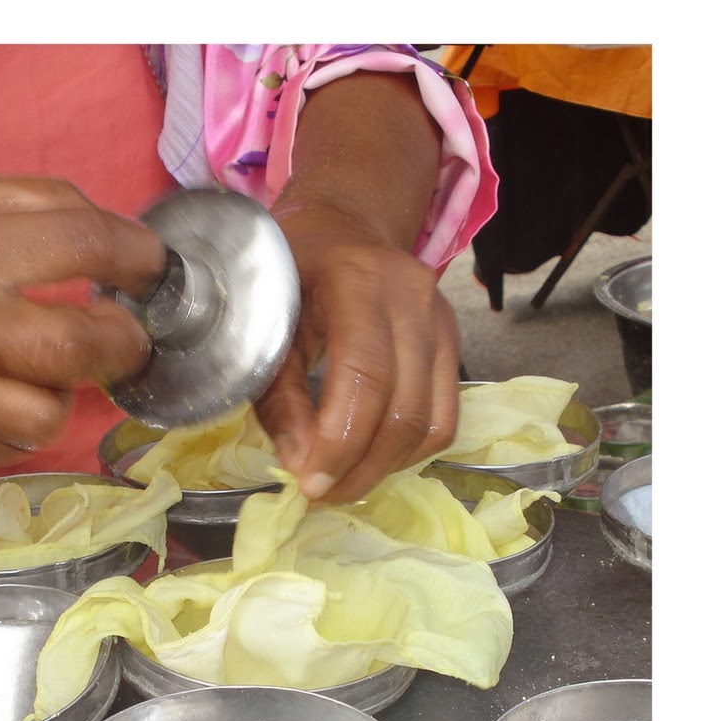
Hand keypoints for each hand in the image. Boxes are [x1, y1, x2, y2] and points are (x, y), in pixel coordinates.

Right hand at [0, 169, 165, 468]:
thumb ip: (40, 203)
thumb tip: (117, 238)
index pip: (88, 247)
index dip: (139, 260)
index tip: (150, 269)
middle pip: (75, 349)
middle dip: (120, 344)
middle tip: (122, 333)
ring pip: (42, 417)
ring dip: (59, 394)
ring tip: (50, 370)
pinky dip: (13, 429)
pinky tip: (4, 394)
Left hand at [257, 201, 459, 503]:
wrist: (340, 227)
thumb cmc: (289, 273)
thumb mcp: (264, 323)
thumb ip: (278, 395)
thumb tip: (300, 464)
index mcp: (358, 283)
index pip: (365, 378)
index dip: (339, 442)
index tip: (308, 483)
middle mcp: (412, 299)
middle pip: (403, 410)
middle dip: (360, 467)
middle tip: (319, 494)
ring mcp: (442, 321)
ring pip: (431, 422)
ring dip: (385, 468)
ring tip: (341, 483)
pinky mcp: (454, 344)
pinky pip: (445, 417)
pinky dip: (409, 451)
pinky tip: (371, 459)